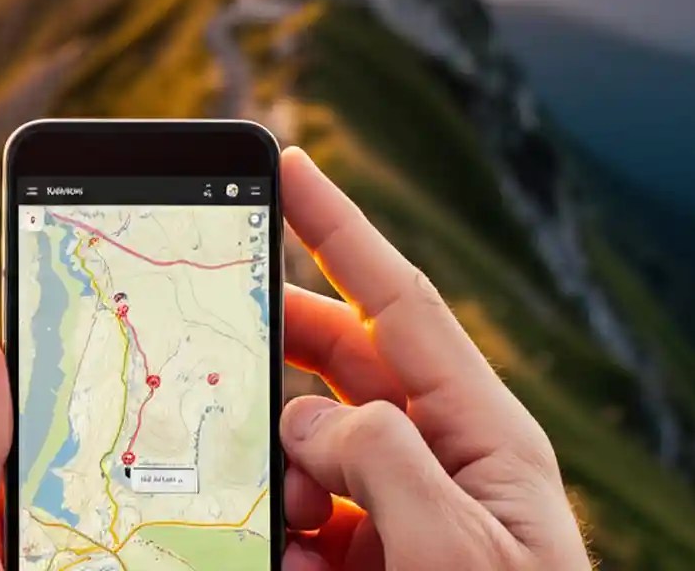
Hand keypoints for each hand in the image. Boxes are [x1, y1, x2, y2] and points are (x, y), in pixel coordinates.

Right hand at [278, 148, 590, 570]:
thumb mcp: (458, 551)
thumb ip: (383, 460)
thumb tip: (307, 416)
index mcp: (479, 429)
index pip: (397, 302)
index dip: (338, 228)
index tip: (285, 164)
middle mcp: (437, 453)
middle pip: (337, 362)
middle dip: (277, 352)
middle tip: (216, 333)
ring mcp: (396, 504)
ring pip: (306, 443)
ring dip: (274, 470)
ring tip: (286, 520)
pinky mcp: (363, 550)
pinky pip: (300, 513)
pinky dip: (280, 537)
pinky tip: (297, 568)